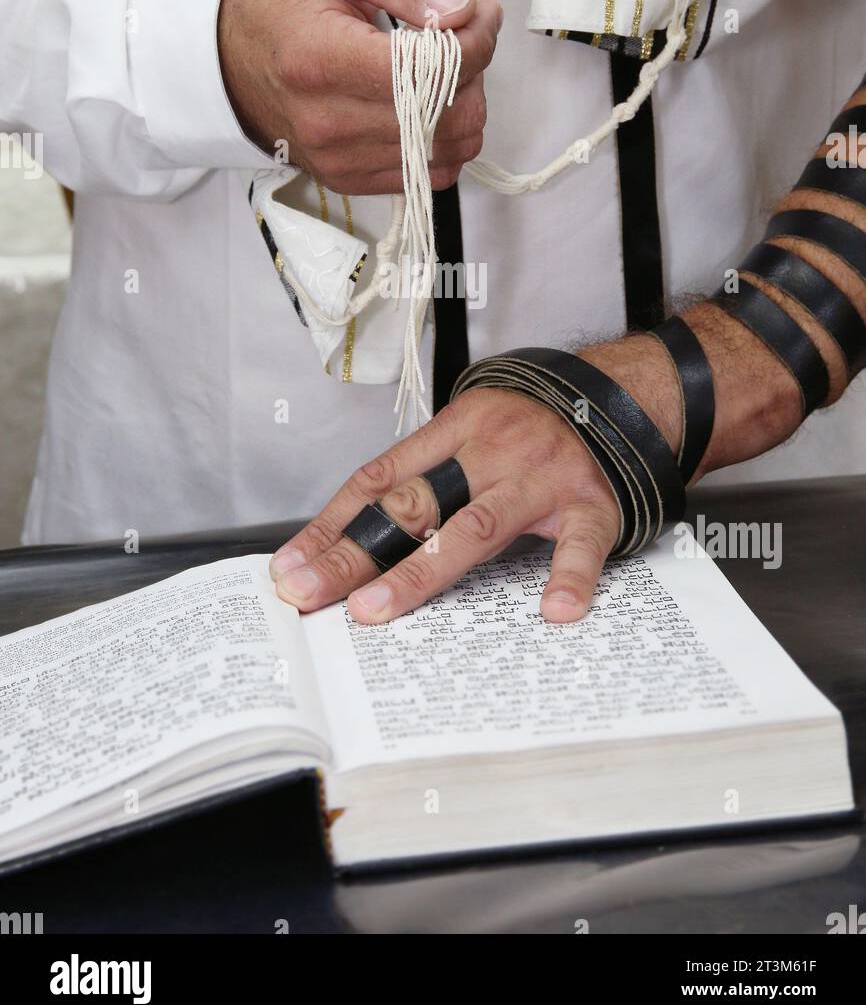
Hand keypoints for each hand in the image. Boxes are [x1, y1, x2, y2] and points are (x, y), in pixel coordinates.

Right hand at [217, 0, 501, 193]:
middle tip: (462, 34)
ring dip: (463, 106)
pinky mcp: (344, 177)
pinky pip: (425, 175)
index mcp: (321, 59)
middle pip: (450, 118)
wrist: (211, 45)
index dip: (477, 39)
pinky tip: (425, 101)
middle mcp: (328, 121)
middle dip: (475, 71)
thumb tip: (460, 7)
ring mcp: (336, 157)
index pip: (433, 71)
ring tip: (441, 65)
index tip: (478, 11)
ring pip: (448, 151)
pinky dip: (442, 139)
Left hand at [269, 386, 621, 623]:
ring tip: (377, 608)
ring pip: (476, 526)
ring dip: (421, 571)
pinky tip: (553, 610)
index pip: (379, 479)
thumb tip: (355, 535)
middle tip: (310, 591)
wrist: (621, 394)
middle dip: (354, 552)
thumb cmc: (534, 426)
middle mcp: (493, 451)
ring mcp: (541, 479)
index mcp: (457, 429)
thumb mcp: (474, 431)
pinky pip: (581, 545)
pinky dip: (569, 576)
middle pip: (414, 505)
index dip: (332, 524)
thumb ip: (429, 475)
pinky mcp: (593, 505)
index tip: (292, 565)